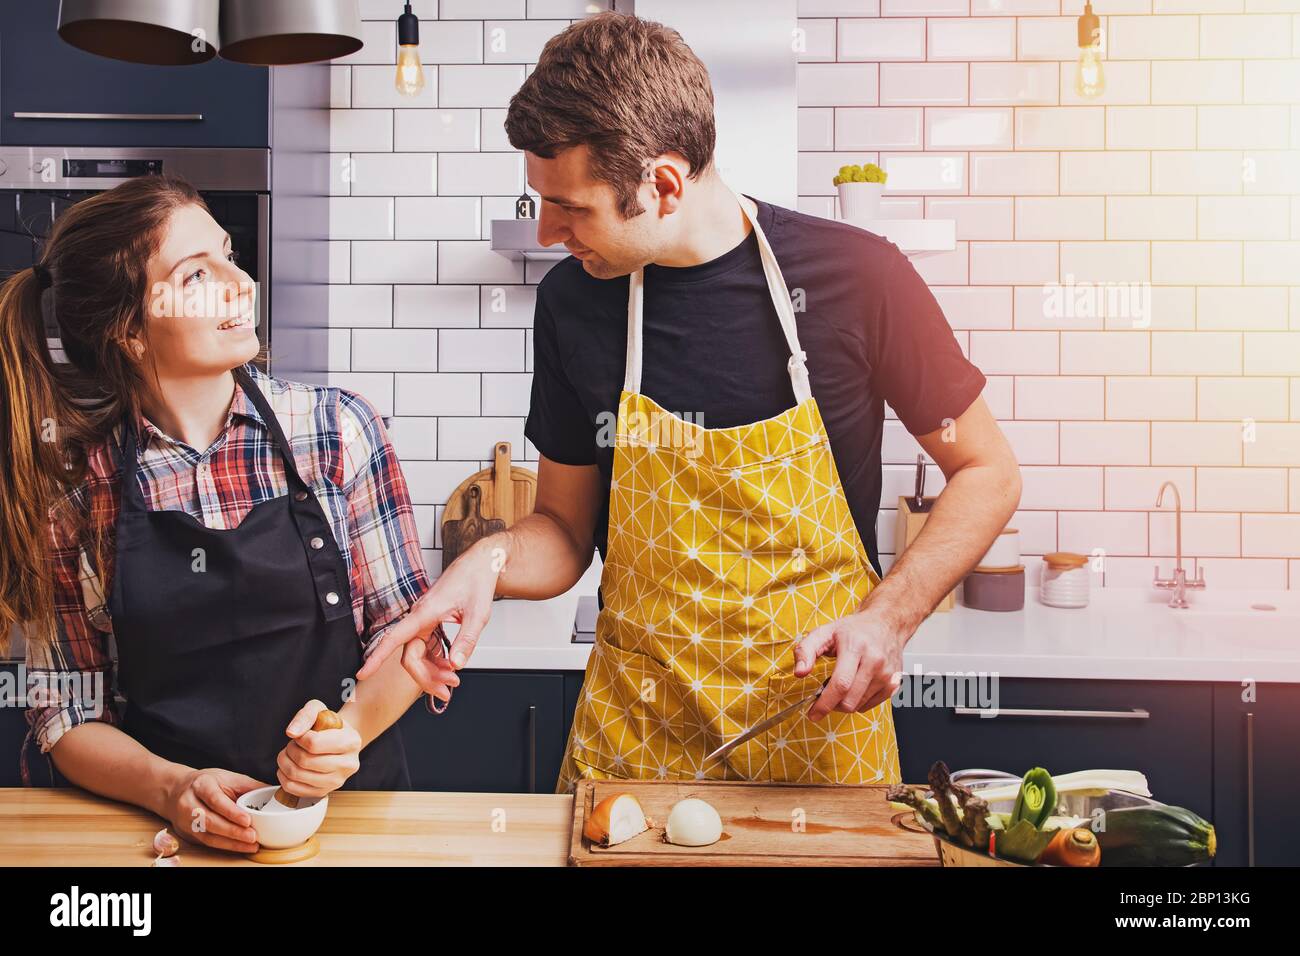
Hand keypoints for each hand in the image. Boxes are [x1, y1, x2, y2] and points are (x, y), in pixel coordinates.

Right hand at [161, 767, 266, 853]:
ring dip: (231, 843)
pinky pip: (208, 842)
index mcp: (201, 785)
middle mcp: (189, 803)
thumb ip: (249, 786)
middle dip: (232, 831)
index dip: (230, 811)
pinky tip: (241, 847)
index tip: (247, 819)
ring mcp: (186, 820)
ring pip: (208, 835)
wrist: (176, 791)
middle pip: (210, 820)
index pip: (215, 799)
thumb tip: (276, 792)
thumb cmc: (207, 782)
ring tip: (251, 845)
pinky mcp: (188, 833)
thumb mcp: (227, 777)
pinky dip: (226, 846)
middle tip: (253, 836)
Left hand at [276, 699, 362, 798]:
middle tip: (294, 743)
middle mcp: (348, 765)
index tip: (302, 734)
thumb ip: (306, 715)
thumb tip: (292, 732)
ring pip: (297, 775)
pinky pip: (293, 788)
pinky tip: (289, 766)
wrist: (339, 741)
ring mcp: (337, 781)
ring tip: (290, 753)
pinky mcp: (324, 792)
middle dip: (291, 749)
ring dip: (284, 761)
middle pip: (304, 761)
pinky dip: (283, 776)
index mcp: (352, 742)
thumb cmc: (329, 725)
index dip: (300, 737)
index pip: (314, 743)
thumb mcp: (320, 710)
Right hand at [356, 534, 505, 695]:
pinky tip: (449, 667)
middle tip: (448, 689)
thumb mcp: (478, 614)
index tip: (362, 673)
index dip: (377, 657)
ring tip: (453, 681)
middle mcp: (419, 617)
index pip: (395, 638)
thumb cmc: (475, 582)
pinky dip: (436, 661)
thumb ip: (466, 640)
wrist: (479, 564)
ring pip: (418, 655)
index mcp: (425, 612)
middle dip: (426, 676)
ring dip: (432, 671)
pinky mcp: (430, 623)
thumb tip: (457, 664)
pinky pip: (425, 648)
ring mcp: (423, 621)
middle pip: (410, 656)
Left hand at [793, 608, 906, 720]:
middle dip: (831, 705)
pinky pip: (869, 706)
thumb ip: (805, 650)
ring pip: (859, 706)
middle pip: (850, 700)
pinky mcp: (893, 684)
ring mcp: (887, 674)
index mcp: (855, 647)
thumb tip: (799, 672)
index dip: (825, 703)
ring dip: (843, 703)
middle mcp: (874, 661)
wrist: (886, 624)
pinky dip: (857, 702)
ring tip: (841, 685)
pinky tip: (854, 687)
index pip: (840, 684)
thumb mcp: (824, 632)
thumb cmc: (855, 629)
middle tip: (824, 695)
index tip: (813, 713)